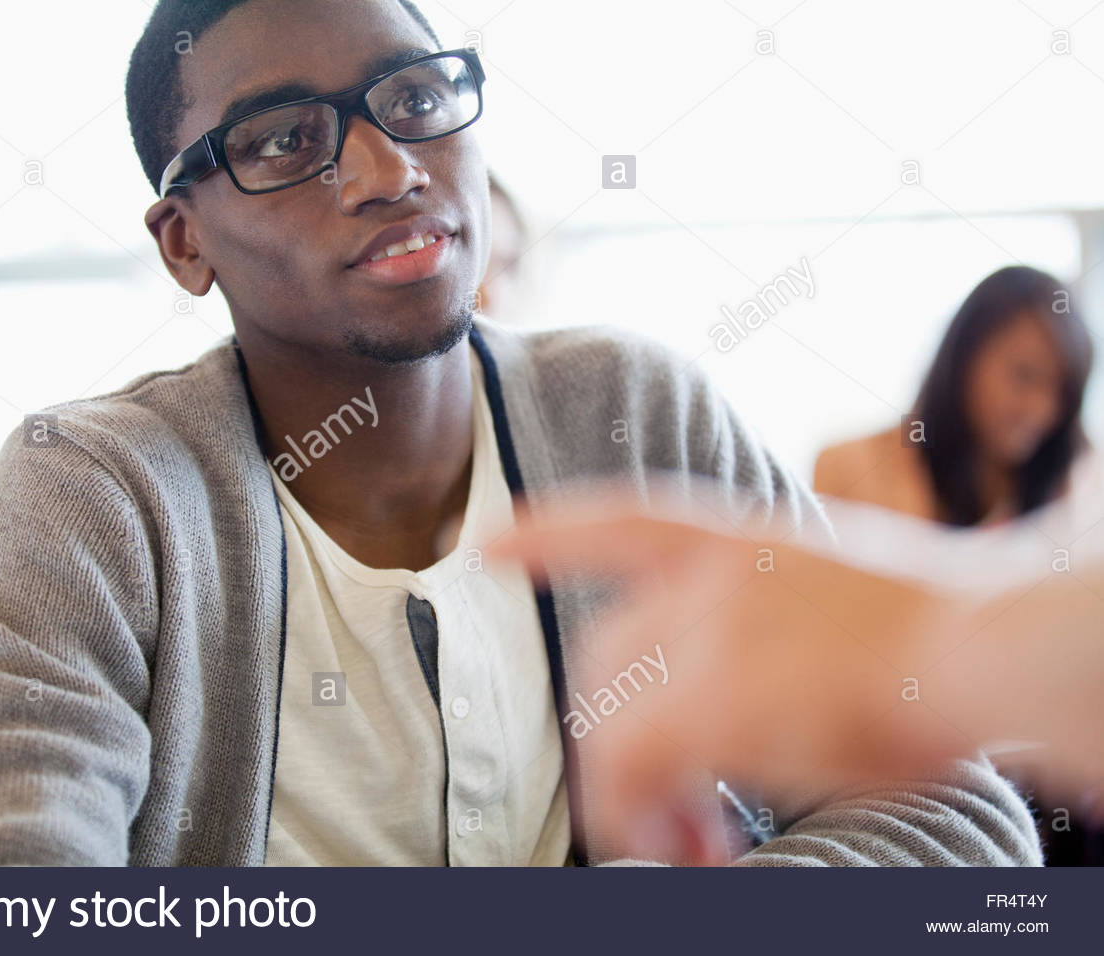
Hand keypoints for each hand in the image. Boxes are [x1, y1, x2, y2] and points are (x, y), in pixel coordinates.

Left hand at [489, 491, 989, 861]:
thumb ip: (767, 629)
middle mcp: (709, 580)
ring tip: (690, 851)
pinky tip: (686, 854)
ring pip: (610, 718)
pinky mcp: (709, 699)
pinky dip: (637, 818)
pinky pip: (628, 766)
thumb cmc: (950, 633)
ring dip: (635, 797)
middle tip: (671, 815)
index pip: (624, 520)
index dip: (553, 534)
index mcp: (745, 541)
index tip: (488, 543)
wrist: (994, 644)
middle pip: (606, 655)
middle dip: (616, 735)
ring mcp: (705, 633)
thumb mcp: (840, 599)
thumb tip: (732, 710)